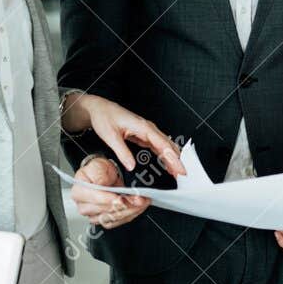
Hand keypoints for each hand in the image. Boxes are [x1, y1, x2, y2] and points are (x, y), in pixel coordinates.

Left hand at [66, 93, 183, 178]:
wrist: (100, 108)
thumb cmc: (105, 117)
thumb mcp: (110, 136)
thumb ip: (122, 152)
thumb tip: (131, 166)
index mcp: (143, 127)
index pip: (163, 145)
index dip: (173, 158)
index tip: (180, 169)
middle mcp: (149, 128)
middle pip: (169, 145)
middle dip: (178, 160)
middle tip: (183, 175)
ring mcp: (148, 131)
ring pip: (166, 146)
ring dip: (172, 159)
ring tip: (177, 173)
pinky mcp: (144, 135)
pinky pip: (159, 146)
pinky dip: (165, 155)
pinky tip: (167, 164)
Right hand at [71, 155, 148, 228]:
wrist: (105, 175)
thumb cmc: (99, 171)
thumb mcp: (97, 166)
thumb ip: (98, 174)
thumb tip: (102, 183)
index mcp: (79, 191)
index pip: (95, 199)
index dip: (109, 199)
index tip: (122, 198)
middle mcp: (84, 205)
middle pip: (105, 211)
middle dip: (124, 205)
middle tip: (138, 199)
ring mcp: (94, 214)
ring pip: (113, 218)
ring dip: (130, 211)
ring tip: (141, 202)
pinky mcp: (104, 219)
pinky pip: (117, 222)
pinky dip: (130, 215)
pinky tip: (137, 208)